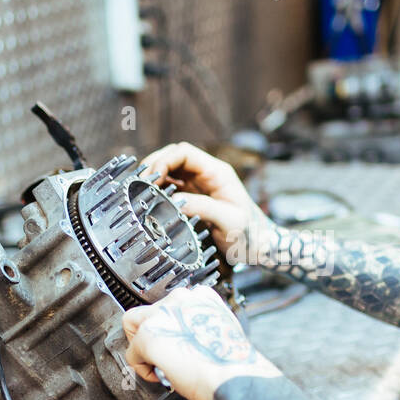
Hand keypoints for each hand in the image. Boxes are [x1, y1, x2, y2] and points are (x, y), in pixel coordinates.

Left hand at [123, 285, 280, 399]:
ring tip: (159, 364)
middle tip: (163, 354)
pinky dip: (141, 367)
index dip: (170, 326)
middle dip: (152, 333)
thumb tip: (188, 336)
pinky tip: (159, 375)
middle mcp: (180, 299)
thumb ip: (200, 323)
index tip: (176, 341)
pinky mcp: (148, 336)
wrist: (234, 378)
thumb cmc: (233, 362)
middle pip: (149, 310)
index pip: (172, 303)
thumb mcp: (222, 329)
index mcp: (201, 296)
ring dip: (142, 346)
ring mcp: (162, 315)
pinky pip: (132, 352)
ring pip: (133, 324)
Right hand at [140, 142, 275, 266]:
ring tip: (142, 191)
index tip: (151, 177)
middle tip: (139, 184)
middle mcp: (207, 174)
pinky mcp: (196, 197)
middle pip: (174, 157)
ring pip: (171, 171)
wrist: (260, 247)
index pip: (185, 152)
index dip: (164, 160)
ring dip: (155, 178)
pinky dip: (160, 190)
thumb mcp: (228, 222)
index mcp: (217, 172)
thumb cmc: (249, 235)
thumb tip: (174, 200)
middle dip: (155, 166)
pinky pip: (173, 186)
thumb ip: (203, 208)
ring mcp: (200, 185)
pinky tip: (152, 200)